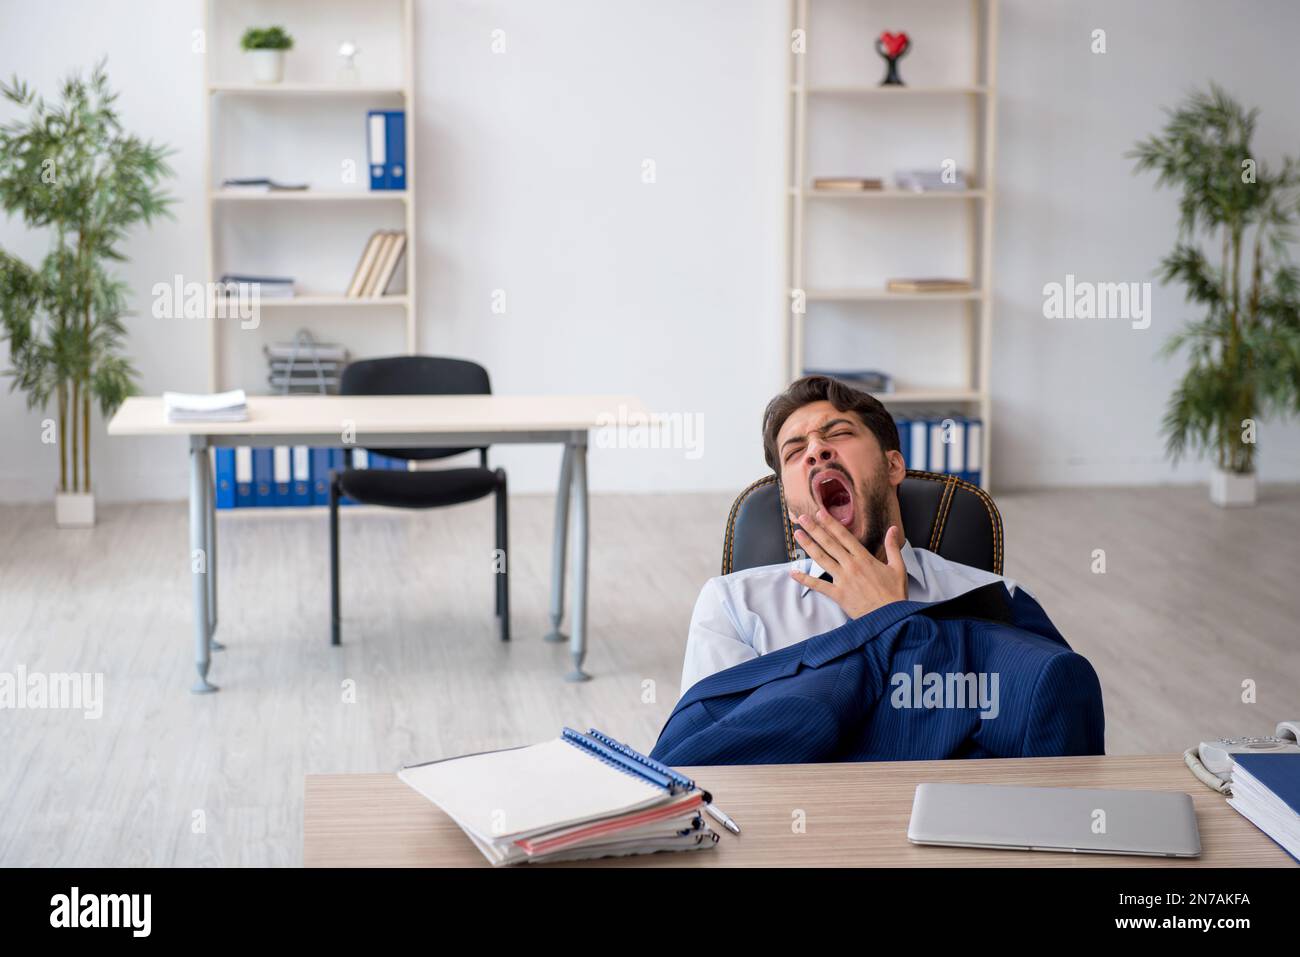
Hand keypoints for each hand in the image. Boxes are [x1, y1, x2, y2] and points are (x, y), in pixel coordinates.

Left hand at [788, 509, 907, 618]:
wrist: (892, 617)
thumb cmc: (894, 594)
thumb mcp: (898, 568)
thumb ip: (893, 547)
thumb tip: (893, 529)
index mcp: (864, 559)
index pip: (844, 536)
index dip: (831, 524)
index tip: (820, 513)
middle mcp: (851, 566)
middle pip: (829, 543)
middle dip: (815, 529)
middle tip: (802, 518)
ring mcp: (843, 580)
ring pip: (822, 559)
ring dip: (808, 546)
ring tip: (798, 534)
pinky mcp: (838, 594)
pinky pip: (818, 585)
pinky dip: (805, 579)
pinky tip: (793, 572)